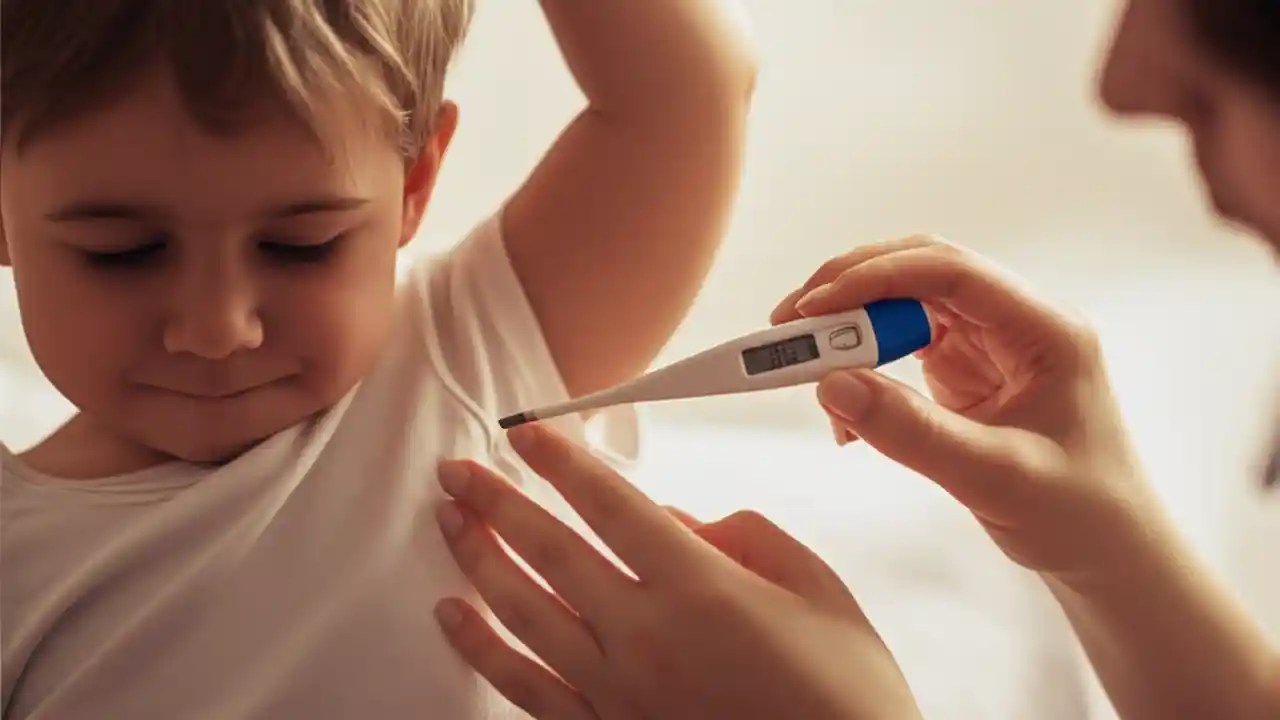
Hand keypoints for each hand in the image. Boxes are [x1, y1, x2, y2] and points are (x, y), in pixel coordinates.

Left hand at [434, 424, 920, 719]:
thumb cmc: (845, 694)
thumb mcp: (817, 589)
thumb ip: (744, 536)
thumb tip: (674, 519)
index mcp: (700, 588)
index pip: (610, 503)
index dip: (561, 460)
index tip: (526, 429)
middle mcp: (645, 636)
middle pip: (549, 551)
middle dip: (496, 502)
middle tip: (456, 469)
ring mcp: (617, 692)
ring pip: (523, 612)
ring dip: (477, 559)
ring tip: (448, 520)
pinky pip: (525, 685)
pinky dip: (481, 648)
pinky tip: (451, 615)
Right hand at [771, 234, 1156, 583]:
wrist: (1106, 552)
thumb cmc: (1077, 513)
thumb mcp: (994, 477)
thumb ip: (912, 432)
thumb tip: (832, 385)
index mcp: (1046, 330)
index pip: (953, 273)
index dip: (878, 277)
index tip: (815, 305)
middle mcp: (1017, 322)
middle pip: (923, 270)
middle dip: (851, 288)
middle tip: (790, 321)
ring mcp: (990, 344)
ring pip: (906, 304)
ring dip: (851, 325)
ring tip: (803, 359)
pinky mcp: (967, 371)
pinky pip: (901, 346)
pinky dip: (864, 367)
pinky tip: (845, 409)